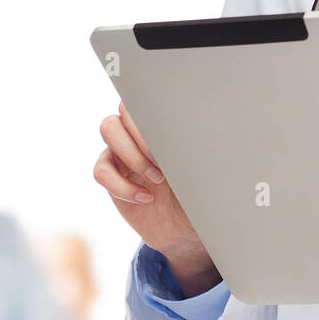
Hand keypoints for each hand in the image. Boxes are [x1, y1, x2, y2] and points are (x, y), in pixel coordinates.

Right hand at [93, 103, 216, 291]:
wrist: (184, 225)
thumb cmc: (199, 190)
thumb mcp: (205, 167)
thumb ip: (201, 144)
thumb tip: (217, 122)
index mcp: (162, 120)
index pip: (149, 94)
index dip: (154, 114)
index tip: (173, 139)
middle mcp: (139, 129)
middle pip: (126, 104)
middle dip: (143, 135)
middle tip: (165, 162)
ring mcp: (122, 149)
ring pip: (108, 127)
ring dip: (133, 154)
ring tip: (158, 178)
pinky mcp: (111, 174)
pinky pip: (101, 170)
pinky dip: (122, 185)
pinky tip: (145, 197)